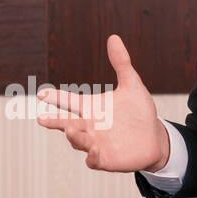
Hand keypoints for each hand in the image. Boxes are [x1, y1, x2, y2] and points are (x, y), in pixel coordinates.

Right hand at [35, 34, 171, 171]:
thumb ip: (121, 63)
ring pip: (78, 142)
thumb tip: (113, 37)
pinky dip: (92, 156)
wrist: (155, 138)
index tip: (42, 93)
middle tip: (42, 119)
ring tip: (70, 130)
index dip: (54, 97)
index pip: (67, 101)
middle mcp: (88, 126)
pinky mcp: (106, 159)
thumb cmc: (139, 112)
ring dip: (74, 137)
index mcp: (90, 108)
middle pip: (65, 124)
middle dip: (54, 122)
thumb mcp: (132, 85)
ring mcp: (95, 144)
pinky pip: (94, 160)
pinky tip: (94, 150)